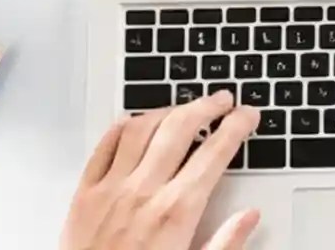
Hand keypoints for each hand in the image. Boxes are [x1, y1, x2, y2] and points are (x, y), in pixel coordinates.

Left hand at [61, 91, 260, 249]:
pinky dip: (124, 126)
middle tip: (222, 99)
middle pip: (181, 128)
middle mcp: (144, 193)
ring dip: (168, 110)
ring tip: (185, 106)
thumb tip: (250, 218)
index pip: (215, 153)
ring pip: (142, 128)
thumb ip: (225, 245)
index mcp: (176, 213)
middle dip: (207, 106)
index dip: (236, 127)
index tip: (248, 116)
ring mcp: (111, 190)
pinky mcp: (84, 195)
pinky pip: (104, 146)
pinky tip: (136, 122)